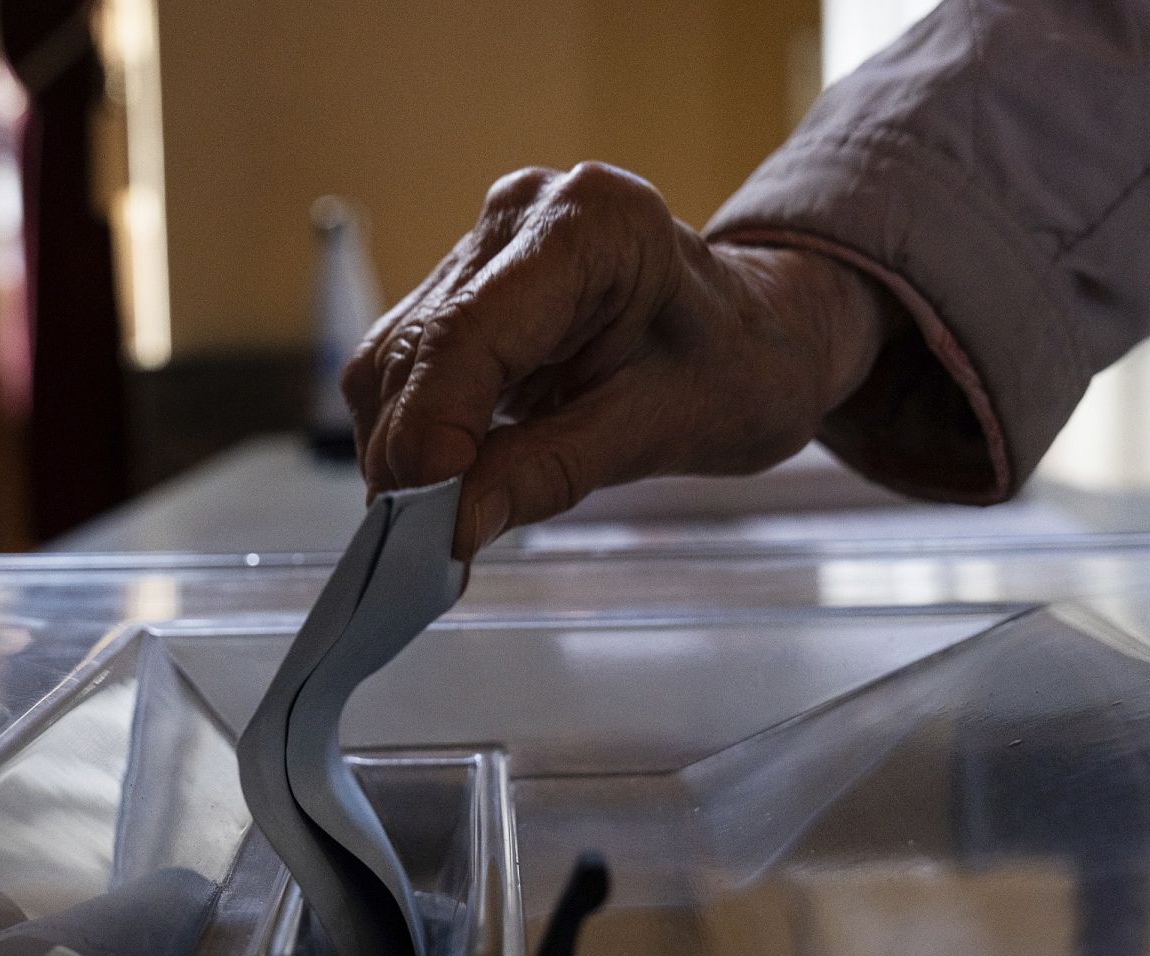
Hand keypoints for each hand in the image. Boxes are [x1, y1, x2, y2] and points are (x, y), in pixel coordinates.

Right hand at [343, 163, 900, 557]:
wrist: (759, 333)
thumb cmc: (737, 368)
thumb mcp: (658, 431)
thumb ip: (547, 473)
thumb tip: (450, 527)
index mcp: (590, 225)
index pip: (468, 332)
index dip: (431, 428)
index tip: (425, 518)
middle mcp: (521, 213)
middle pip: (415, 348)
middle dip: (409, 455)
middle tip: (424, 548)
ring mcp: (483, 244)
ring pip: (390, 361)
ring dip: (401, 450)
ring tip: (439, 522)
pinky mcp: (459, 283)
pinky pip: (403, 366)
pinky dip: (413, 432)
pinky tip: (449, 477)